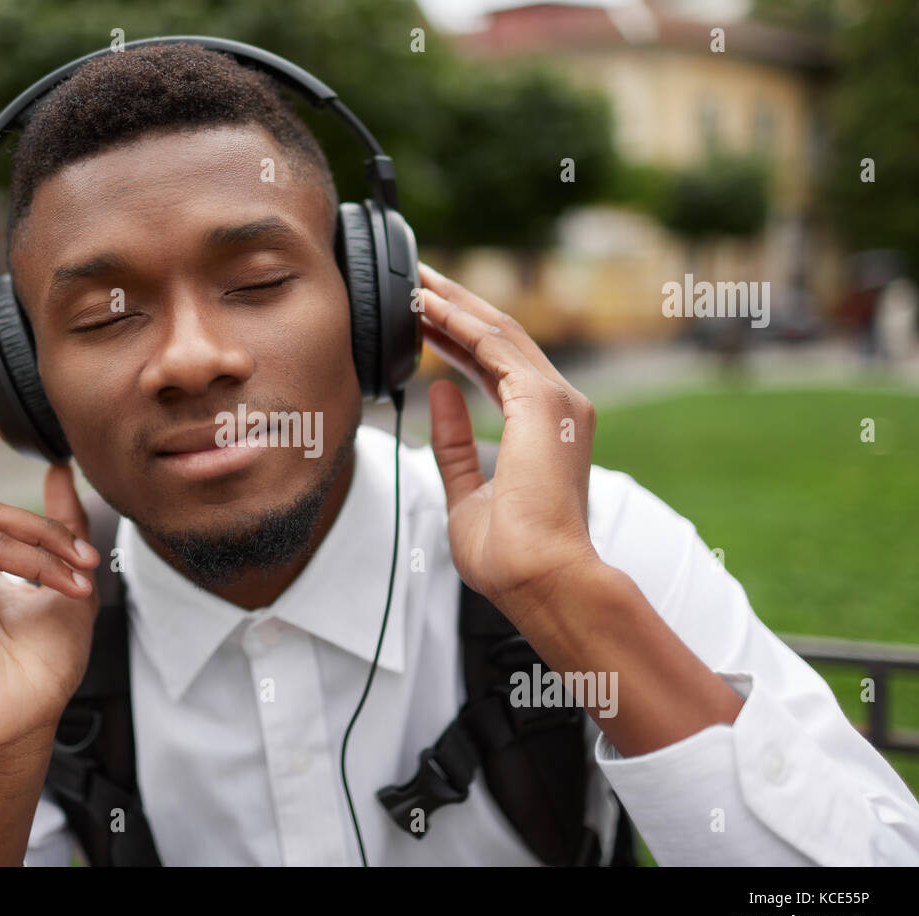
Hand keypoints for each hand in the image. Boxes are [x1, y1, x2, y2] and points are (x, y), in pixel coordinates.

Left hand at [417, 262, 602, 626]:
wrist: (539, 576)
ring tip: (415, 281)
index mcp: (546, 429)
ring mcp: (557, 399)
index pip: (496, 367)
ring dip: (454, 304)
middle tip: (416, 280)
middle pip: (500, 339)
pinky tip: (428, 306)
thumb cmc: (510, 553)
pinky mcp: (543, 401)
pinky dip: (459, 322)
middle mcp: (559, 405)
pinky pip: (494, 346)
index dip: (459, 339)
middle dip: (455, 307)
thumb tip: (439, 393)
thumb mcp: (467, 490)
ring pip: (498, 332)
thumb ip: (455, 441)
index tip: (425, 320)